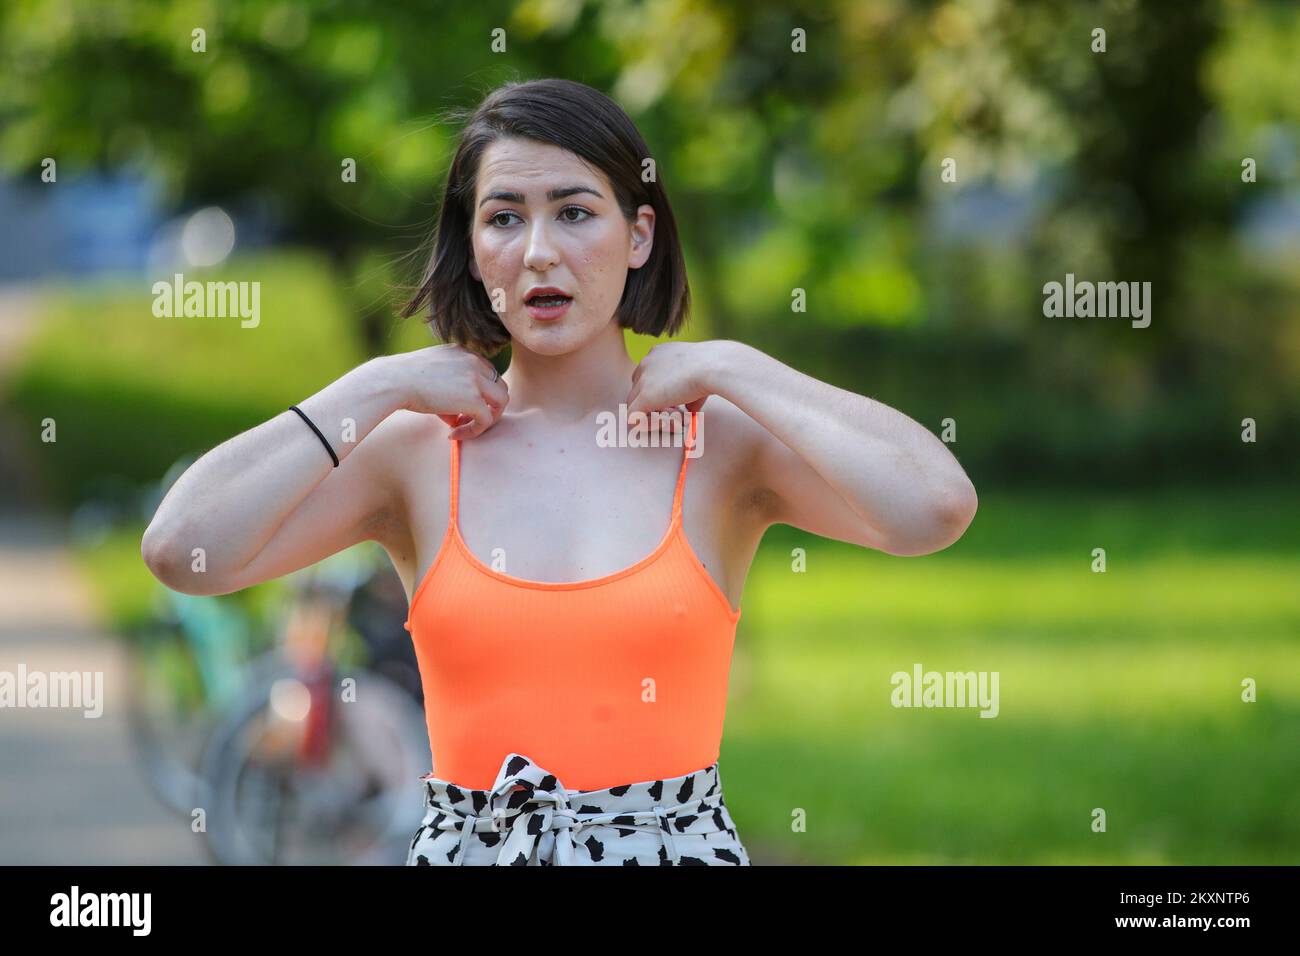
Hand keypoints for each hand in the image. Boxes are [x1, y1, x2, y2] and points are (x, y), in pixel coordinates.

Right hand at [391, 344, 508, 438]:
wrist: (391, 381)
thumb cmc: (401, 381)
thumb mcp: (429, 376)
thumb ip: (448, 390)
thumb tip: (456, 417)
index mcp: (462, 352)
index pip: (485, 374)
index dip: (477, 393)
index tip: (458, 408)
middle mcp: (473, 361)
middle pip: (499, 385)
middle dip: (487, 405)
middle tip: (465, 420)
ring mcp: (476, 379)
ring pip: (501, 401)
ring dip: (487, 418)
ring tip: (464, 429)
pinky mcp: (474, 399)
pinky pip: (487, 419)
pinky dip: (474, 431)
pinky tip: (453, 435)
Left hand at [625, 341, 718, 436]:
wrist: (716, 366)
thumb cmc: (715, 368)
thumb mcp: (700, 376)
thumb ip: (689, 393)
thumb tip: (690, 410)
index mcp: (659, 353)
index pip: (648, 376)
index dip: (660, 393)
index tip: (678, 402)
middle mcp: (647, 362)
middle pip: (638, 389)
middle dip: (654, 404)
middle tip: (675, 413)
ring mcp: (644, 379)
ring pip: (635, 403)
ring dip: (651, 415)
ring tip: (674, 420)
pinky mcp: (645, 396)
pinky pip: (634, 417)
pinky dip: (647, 425)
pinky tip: (668, 425)